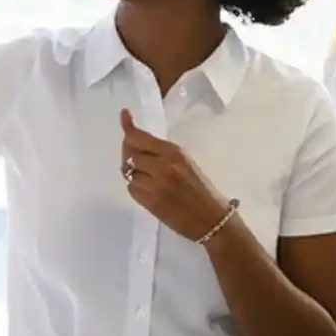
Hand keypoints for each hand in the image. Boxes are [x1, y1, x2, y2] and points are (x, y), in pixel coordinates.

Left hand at [119, 109, 229, 241]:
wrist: (212, 220)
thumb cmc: (204, 190)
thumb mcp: (187, 163)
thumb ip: (164, 153)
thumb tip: (141, 146)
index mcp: (174, 154)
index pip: (141, 137)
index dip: (128, 127)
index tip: (124, 115)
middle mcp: (161, 167)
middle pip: (130, 153)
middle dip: (128, 151)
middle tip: (133, 153)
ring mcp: (154, 186)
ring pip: (128, 172)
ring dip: (132, 170)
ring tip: (144, 173)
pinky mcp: (149, 203)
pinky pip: (132, 189)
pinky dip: (135, 186)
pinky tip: (147, 188)